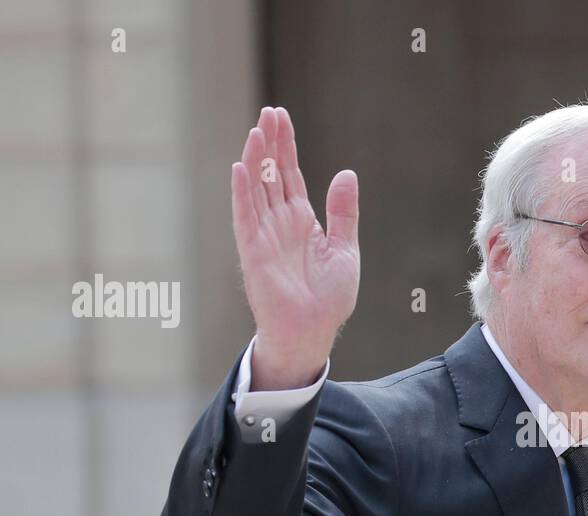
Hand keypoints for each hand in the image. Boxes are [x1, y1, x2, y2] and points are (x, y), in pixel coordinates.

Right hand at [231, 105, 360, 388]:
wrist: (313, 332)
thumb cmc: (328, 298)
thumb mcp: (345, 249)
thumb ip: (344, 212)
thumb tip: (347, 173)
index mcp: (302, 220)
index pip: (290, 174)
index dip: (286, 146)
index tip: (281, 116)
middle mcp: (280, 223)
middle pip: (271, 174)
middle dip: (270, 143)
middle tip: (269, 112)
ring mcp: (264, 235)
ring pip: (256, 189)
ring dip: (254, 160)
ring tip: (257, 130)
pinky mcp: (253, 252)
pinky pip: (245, 217)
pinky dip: (242, 193)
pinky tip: (240, 168)